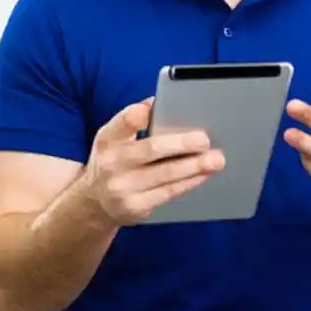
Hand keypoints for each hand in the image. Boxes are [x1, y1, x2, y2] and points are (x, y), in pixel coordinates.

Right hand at [82, 98, 225, 225]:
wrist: (95, 202)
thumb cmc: (114, 161)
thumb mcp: (114, 138)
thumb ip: (133, 121)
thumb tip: (160, 102)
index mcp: (107, 138)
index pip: (125, 121)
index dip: (143, 114)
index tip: (163, 105)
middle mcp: (112, 163)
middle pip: (151, 149)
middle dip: (182, 144)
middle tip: (205, 139)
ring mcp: (122, 187)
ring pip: (166, 174)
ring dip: (194, 166)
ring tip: (216, 159)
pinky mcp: (135, 207)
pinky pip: (168, 193)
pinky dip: (189, 182)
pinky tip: (203, 174)